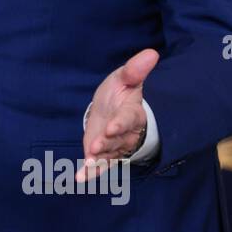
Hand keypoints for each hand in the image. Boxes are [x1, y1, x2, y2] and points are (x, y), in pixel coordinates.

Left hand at [77, 48, 158, 182]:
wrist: (114, 109)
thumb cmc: (121, 93)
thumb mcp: (125, 78)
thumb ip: (135, 70)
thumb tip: (152, 52)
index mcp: (132, 113)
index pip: (128, 119)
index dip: (120, 124)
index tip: (111, 127)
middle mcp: (126, 133)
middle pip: (117, 140)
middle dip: (107, 143)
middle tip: (95, 146)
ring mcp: (116, 146)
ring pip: (109, 154)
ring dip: (98, 159)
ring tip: (87, 162)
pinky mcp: (106, 154)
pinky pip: (101, 165)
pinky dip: (91, 172)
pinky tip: (80, 178)